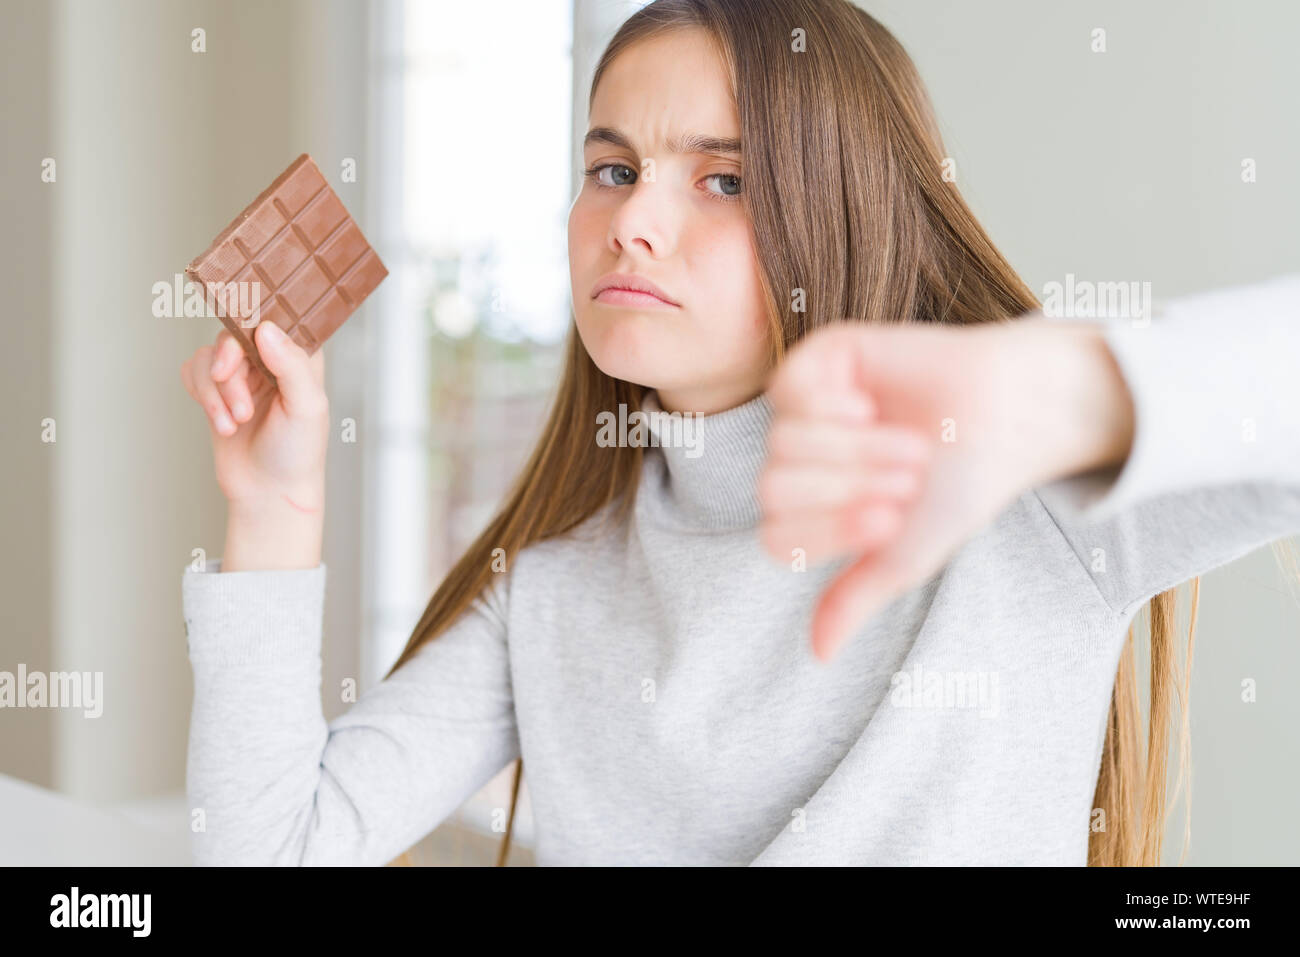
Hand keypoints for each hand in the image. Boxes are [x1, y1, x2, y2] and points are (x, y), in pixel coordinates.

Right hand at [179, 322, 329, 514]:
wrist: (268, 491)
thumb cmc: (298, 452)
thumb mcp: (307, 407)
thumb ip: (291, 365)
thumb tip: (265, 329)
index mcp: (300, 357)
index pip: (275, 319)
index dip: (254, 323)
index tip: (242, 340)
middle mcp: (270, 359)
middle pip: (234, 335)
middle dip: (231, 373)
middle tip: (240, 407)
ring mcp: (241, 374)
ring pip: (210, 356)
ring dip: (216, 393)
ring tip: (234, 424)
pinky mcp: (216, 391)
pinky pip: (193, 372)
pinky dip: (202, 398)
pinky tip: (221, 424)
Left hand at [759, 317, 1131, 661]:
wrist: (1010, 419)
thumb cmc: (962, 486)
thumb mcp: (906, 556)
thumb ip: (855, 598)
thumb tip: (818, 654)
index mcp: (812, 510)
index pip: (776, 538)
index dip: (832, 531)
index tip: (894, 518)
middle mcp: (800, 460)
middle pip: (773, 489)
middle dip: (848, 489)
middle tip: (912, 476)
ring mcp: (805, 408)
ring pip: (783, 442)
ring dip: (856, 449)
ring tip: (912, 444)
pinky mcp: (820, 360)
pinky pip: (787, 390)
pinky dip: (831, 405)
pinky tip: (870, 403)